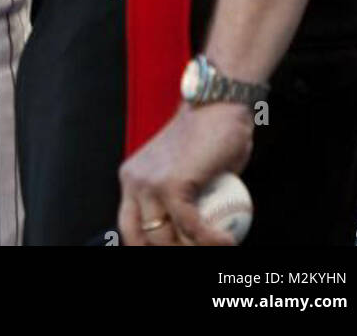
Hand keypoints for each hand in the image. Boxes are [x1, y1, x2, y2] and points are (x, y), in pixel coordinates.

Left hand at [118, 102, 252, 245]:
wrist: (218, 104)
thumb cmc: (209, 137)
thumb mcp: (184, 173)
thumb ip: (178, 201)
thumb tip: (187, 237)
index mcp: (132, 179)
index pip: (130, 229)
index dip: (148, 247)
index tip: (173, 250)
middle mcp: (134, 181)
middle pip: (143, 238)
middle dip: (171, 251)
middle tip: (198, 252)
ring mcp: (150, 183)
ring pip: (164, 239)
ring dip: (193, 248)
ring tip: (216, 247)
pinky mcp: (172, 184)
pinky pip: (192, 227)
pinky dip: (211, 239)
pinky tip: (227, 241)